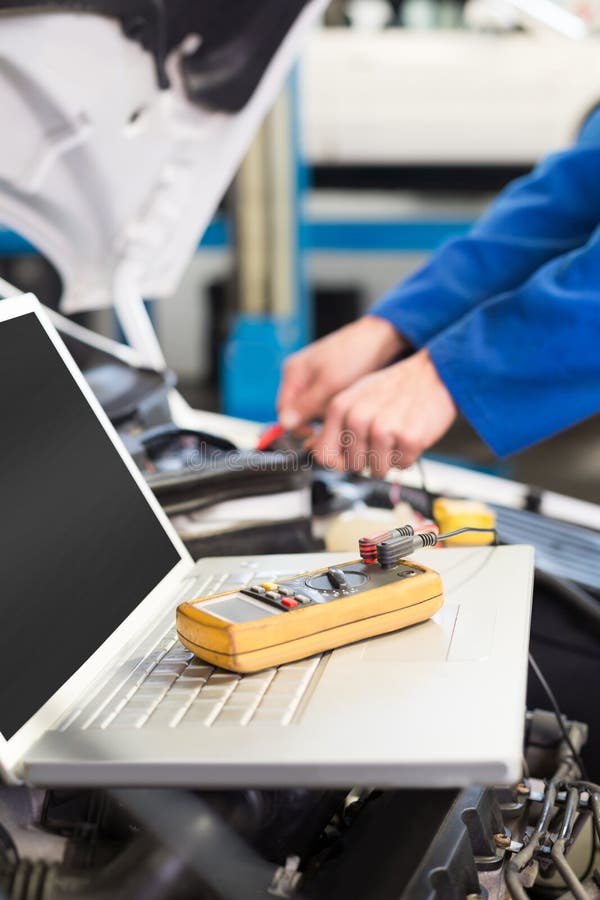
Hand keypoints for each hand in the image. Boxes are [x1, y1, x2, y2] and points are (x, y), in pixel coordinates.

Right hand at [277, 316, 406, 429]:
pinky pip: (327, 404)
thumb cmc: (354, 355)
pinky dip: (337, 407)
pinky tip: (350, 401)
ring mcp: (315, 380)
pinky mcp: (330, 383)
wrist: (381, 338)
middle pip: (300, 412)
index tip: (316, 433)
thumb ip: (306, 405)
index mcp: (293, 372)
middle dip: (317, 417)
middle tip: (337, 412)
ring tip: (346, 403)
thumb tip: (285, 425)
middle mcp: (300, 376)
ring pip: (315, 411)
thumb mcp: (329, 383)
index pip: (284, 411)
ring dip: (329, 413)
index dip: (298, 425)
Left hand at [308, 349, 456, 475]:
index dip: (338, 462)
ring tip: (396, 435)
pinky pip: (402, 465)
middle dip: (368, 459)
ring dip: (389, 459)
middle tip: (381, 438)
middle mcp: (358, 418)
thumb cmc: (394, 388)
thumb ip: (333, 425)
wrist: (432, 374)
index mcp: (340, 408)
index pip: (324, 455)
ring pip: (377, 470)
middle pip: (353, 466)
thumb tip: (311, 449)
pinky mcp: (409, 438)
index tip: (350, 455)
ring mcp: (383, 428)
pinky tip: (410, 435)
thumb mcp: (355, 398)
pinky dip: (408, 457)